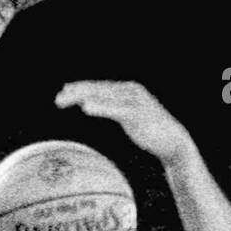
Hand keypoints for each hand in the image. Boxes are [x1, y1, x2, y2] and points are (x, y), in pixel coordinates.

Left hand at [56, 80, 192, 166]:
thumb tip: (95, 108)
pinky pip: (114, 109)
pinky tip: (86, 108)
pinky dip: (100, 107)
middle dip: (77, 92)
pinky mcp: (136, 114)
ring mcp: (134, 101)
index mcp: (128, 91)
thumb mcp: (129, 118)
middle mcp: (130, 91)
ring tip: (65, 100)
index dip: (81, 88)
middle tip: (57, 99)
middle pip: (98, 89)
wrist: (173, 142)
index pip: (100, 87)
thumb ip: (114, 110)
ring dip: (82, 97)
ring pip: (103, 97)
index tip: (63, 92)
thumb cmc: (150, 132)